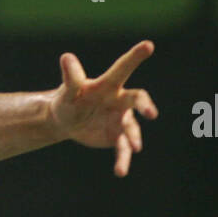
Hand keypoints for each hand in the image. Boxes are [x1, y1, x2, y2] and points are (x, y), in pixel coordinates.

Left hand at [48, 40, 158, 176]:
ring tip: (135, 147)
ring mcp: (120, 119)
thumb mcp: (68, 91)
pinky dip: (122, 160)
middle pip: (136, 98)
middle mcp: (119, 100)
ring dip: (134, 138)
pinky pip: (122, 149)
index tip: (148, 45)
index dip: (134, 57)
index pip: (122, 69)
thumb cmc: (68, 100)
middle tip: (151, 114)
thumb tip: (66, 57)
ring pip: (131, 129)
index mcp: (108, 85)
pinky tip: (120, 171)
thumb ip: (72, 77)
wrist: (66, 121)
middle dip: (144, 105)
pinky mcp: (116, 137)